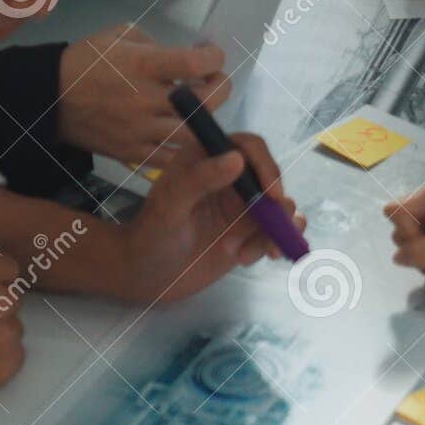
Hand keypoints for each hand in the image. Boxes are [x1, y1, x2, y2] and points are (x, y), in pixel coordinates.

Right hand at [58, 25, 232, 165]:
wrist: (48, 98)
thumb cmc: (85, 61)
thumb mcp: (118, 36)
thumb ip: (155, 44)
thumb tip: (185, 58)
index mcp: (142, 65)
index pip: (194, 63)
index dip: (214, 58)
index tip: (211, 55)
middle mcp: (146, 99)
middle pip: (204, 103)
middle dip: (221, 88)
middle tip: (216, 81)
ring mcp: (140, 129)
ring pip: (193, 134)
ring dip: (206, 120)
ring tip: (201, 110)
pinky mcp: (132, 152)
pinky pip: (171, 157)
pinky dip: (184, 147)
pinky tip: (184, 133)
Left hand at [114, 133, 304, 302]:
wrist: (147, 276)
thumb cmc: (152, 235)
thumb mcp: (171, 206)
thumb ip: (200, 179)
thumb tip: (238, 158)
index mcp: (208, 159)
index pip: (249, 148)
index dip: (266, 166)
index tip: (271, 195)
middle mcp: (229, 178)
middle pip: (270, 178)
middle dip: (276, 206)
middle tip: (272, 231)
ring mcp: (240, 206)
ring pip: (277, 208)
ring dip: (275, 230)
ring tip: (253, 254)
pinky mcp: (247, 232)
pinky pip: (275, 231)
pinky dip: (277, 242)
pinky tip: (268, 256)